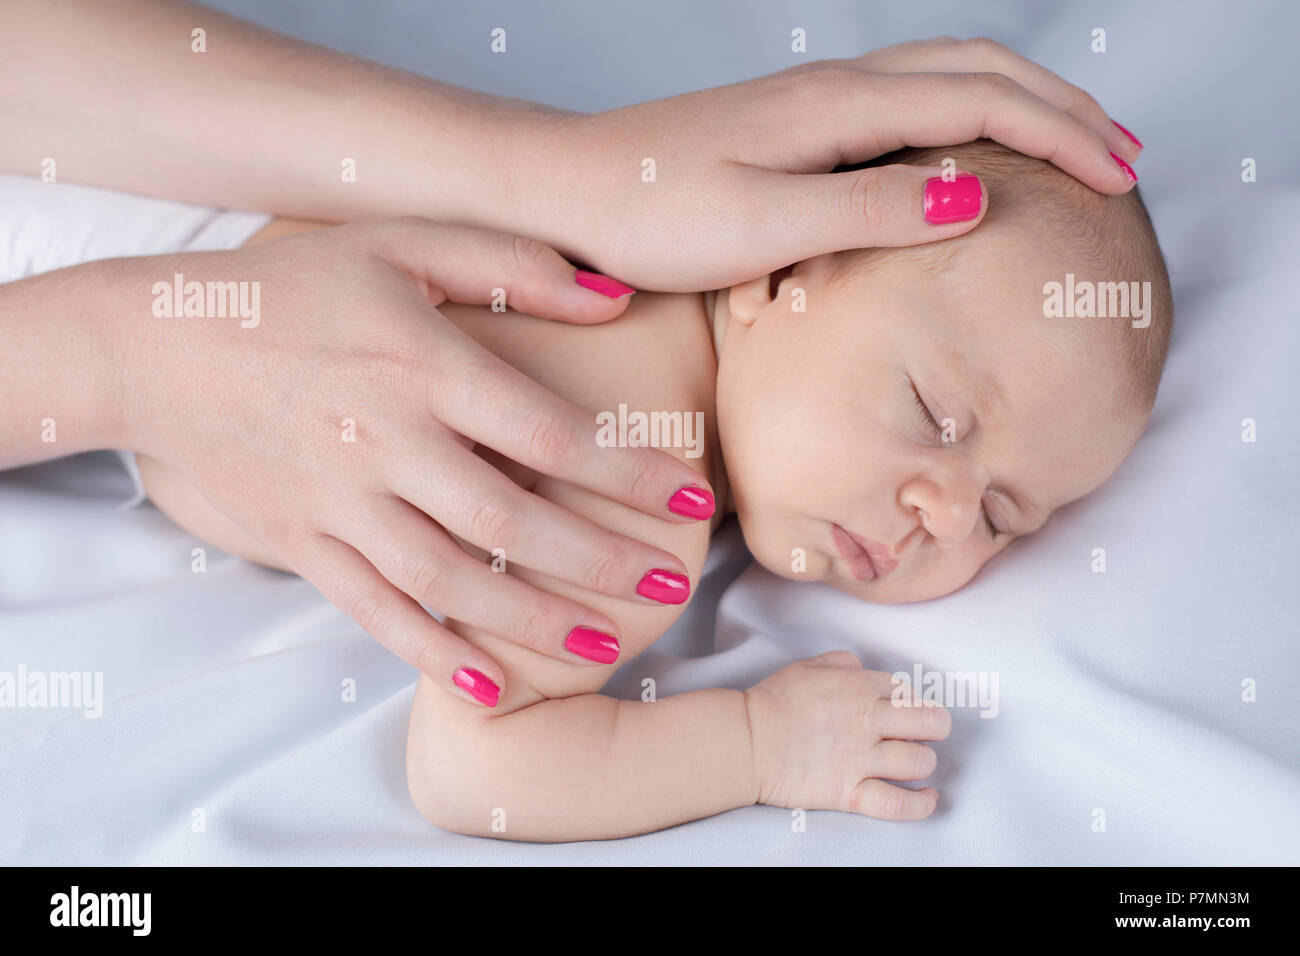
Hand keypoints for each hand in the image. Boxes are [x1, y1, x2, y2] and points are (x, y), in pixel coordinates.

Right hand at [112, 218, 714, 704]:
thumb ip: (511, 262)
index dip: (630, 471)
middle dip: (597, 559)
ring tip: (603, 644)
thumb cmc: (292, 287)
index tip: (691, 500)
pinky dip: (430, 656)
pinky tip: (486, 687)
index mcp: (420, 363)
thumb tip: (615, 295)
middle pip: (510, 520)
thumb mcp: (400, 243)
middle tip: (668, 585)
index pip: (549, 432)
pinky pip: (374, 613)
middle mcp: (383, 440)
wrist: (157, 344)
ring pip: (448, 580)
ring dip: (530, 620)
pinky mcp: (302, 545)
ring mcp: (338, 502)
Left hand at [525, 36, 1140, 289]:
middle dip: (1061, 110)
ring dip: (1020, 105)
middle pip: (979, 71)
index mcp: (839, 109)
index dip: (1061, 138)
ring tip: (1071, 144)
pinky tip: (968, 152)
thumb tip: (976, 198)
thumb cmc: (650, 213)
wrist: (570, 186)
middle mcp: (834, 90)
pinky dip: (967, 117)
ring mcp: (814, 101)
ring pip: (946, 77)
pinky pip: (908, 102)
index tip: (1120, 180)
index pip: (983, 105)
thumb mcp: (763, 227)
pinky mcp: (795, 125)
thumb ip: (870, 214)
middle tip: (1123, 158)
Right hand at [744, 651, 951, 819]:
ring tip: (914, 763)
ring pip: (920, 761)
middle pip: (929, 723)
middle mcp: (867, 721)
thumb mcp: (806, 666)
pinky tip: (927, 798)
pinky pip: (897, 804)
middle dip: (935, 727)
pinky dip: (920, 804)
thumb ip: (840, 662)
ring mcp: (860, 759)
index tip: (905, 711)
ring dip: (923, 762)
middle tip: (925, 733)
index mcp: (859, 687)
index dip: (912, 701)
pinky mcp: (849, 792)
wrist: (746, 741)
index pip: (908, 691)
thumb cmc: (772, 702)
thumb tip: (859, 668)